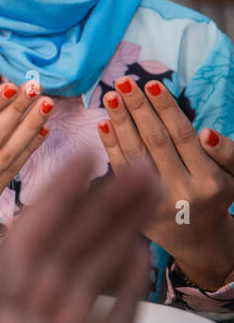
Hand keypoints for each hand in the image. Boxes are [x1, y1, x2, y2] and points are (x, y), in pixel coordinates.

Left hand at [0, 156, 160, 322]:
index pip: (29, 243)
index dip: (56, 199)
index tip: (81, 160)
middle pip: (67, 254)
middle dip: (101, 209)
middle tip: (136, 170)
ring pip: (90, 284)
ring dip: (118, 239)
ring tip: (146, 198)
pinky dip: (126, 298)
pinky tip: (139, 259)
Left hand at [97, 76, 233, 289]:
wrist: (198, 240)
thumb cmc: (216, 196)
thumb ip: (228, 153)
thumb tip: (205, 132)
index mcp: (209, 181)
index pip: (183, 136)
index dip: (166, 109)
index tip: (151, 84)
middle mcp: (182, 192)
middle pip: (155, 142)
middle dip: (138, 109)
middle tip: (123, 82)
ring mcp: (154, 203)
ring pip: (134, 155)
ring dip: (120, 123)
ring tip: (110, 97)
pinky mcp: (133, 210)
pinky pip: (119, 172)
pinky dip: (110, 146)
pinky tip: (102, 124)